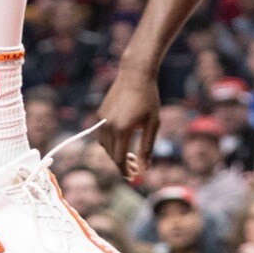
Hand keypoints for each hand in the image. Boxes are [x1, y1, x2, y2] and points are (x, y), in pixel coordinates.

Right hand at [98, 58, 160, 174]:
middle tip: (136, 167)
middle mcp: (108, 125)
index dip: (126, 172)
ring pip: (105, 146)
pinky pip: (102, 134)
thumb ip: (147, 148)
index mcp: (122, 130)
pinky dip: (111, 142)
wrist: (135, 74)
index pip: (120, 160)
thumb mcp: (153, 124)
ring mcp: (102, 119)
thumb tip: (144, 170)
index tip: (134, 178)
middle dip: (123, 164)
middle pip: (112, 155)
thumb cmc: (148, 99)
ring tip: (130, 154)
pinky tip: (123, 139)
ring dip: (115, 154)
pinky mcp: (100, 113)